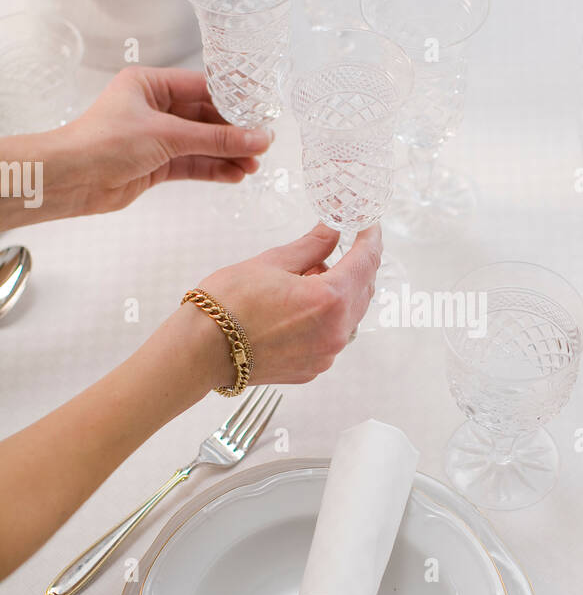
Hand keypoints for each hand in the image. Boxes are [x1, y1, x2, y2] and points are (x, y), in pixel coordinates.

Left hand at [21, 65, 271, 221]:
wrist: (71, 179)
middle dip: (233, 134)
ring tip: (254, 165)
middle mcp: (153, 108)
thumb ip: (215, 140)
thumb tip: (258, 140)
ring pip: (201, 144)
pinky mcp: (156, 164)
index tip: (261, 114)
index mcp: (149, 84)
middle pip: (204, 118)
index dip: (233, 102)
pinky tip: (236, 175)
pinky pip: (192, 164)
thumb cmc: (105, 142)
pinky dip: (213, 169)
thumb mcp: (166, 135)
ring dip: (227, 155)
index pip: (201, 88)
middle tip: (263, 144)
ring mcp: (155, 138)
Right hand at [178, 223, 382, 389]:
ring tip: (302, 278)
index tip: (368, 225)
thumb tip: (332, 230)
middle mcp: (336, 332)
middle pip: (363, 290)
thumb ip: (311, 246)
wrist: (199, 352)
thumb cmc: (228, 305)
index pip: (366, 261)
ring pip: (348, 315)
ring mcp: (325, 355)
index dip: (370, 238)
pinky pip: (331, 336)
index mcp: (330, 300)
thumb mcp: (272, 262)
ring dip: (337, 293)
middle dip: (353, 265)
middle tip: (333, 246)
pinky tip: (298, 306)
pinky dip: (325, 317)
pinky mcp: (311, 369)